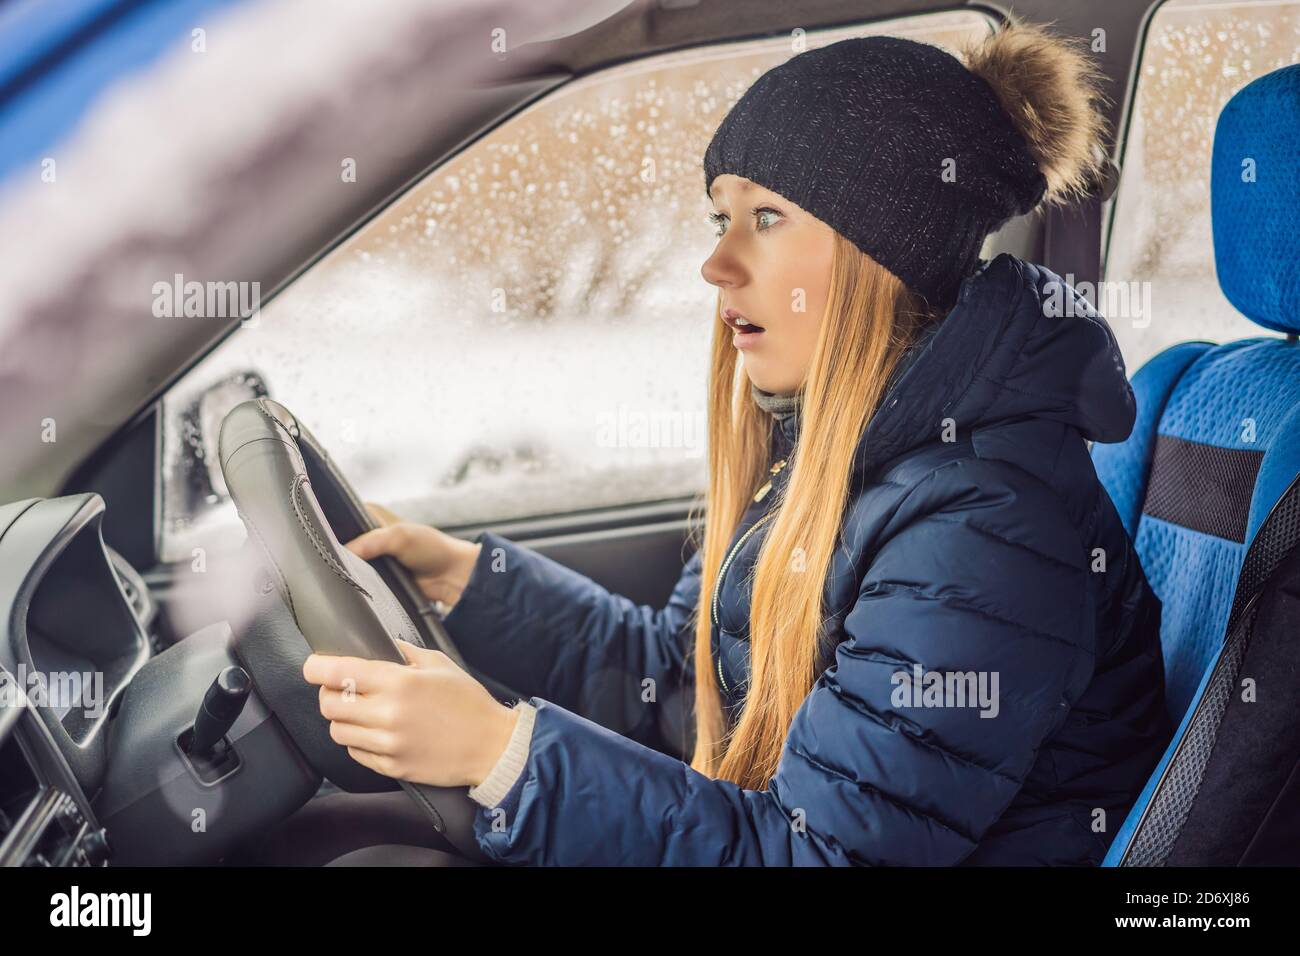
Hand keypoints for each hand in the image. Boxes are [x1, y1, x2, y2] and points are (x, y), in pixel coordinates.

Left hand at [303, 640, 518, 788]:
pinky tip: (375, 732)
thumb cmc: (468, 702)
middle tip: (341, 689)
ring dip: (343, 719)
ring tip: (360, 713)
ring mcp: (388, 743)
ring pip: (338, 731)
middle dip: (329, 693)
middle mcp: (388, 713)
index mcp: (399, 682)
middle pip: (329, 704)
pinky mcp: (392, 766)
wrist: (491, 745)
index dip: (317, 667)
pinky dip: (358, 741)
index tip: (313, 666)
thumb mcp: (439, 663)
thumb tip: (378, 644)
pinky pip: (355, 752)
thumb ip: (404, 651)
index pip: (338, 672)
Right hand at [346, 503, 482, 607]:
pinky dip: (359, 584)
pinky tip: (356, 586)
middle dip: (341, 554)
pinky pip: (360, 582)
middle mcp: (370, 537)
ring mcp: (372, 559)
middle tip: (337, 562)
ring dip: (350, 571)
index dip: (333, 530)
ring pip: (349, 566)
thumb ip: (372, 541)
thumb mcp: (401, 536)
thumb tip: (346, 553)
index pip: (341, 520)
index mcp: (373, 518)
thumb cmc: (433, 549)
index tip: (325, 541)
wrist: (451, 577)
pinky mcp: (376, 579)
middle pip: (342, 545)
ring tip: (347, 575)